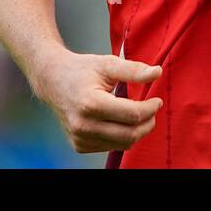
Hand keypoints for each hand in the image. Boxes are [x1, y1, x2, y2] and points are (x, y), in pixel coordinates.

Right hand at [32, 49, 163, 153]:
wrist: (52, 81)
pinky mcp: (79, 145)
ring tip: (137, 113)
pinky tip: (120, 120)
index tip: (157, 100)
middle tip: (153, 109)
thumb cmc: (81, 70)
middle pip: (130, 134)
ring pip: (122, 144)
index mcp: (91, 103)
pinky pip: (111, 146)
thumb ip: (134, 70)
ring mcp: (80, 138)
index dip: (150, 108)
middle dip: (148, 123)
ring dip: (137, 131)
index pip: (132, 115)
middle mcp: (83, 125)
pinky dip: (121, 136)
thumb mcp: (108, 64)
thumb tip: (157, 72)